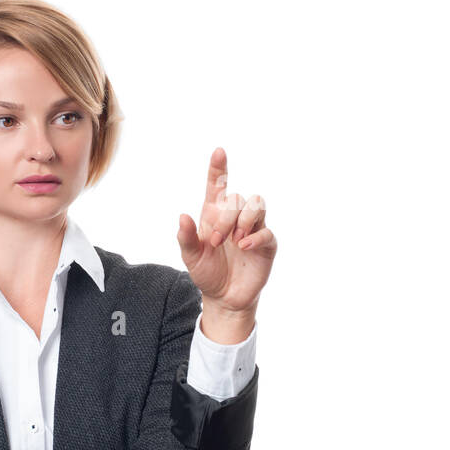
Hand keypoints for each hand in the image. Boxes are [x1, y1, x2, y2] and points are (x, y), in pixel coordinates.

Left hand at [177, 147, 276, 316]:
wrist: (224, 297)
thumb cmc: (207, 272)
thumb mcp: (191, 257)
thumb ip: (186, 237)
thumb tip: (182, 216)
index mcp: (215, 215)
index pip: (218, 185)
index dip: (219, 168)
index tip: (219, 152)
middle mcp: (235, 217)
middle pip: (237, 198)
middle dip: (226, 217)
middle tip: (217, 241)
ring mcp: (253, 229)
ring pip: (257, 204)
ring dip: (244, 219)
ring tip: (235, 240)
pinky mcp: (266, 244)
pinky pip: (267, 231)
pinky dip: (256, 236)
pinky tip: (244, 246)